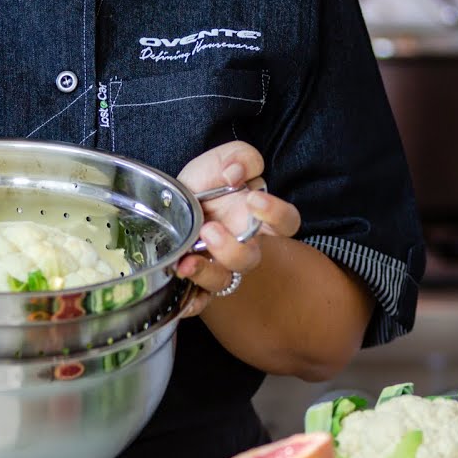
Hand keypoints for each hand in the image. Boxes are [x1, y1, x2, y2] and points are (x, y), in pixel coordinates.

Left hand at [174, 141, 300, 317]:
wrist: (170, 201)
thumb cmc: (205, 184)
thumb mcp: (221, 158)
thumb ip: (239, 157)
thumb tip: (235, 174)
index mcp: (256, 218)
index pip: (287, 222)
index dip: (277, 214)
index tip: (253, 199)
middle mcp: (242, 246)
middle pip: (250, 260)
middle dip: (232, 249)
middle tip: (209, 229)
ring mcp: (219, 266)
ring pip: (223, 281)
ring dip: (206, 272)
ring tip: (186, 259)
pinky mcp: (196, 282)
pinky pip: (197, 300)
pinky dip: (189, 301)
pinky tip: (177, 288)